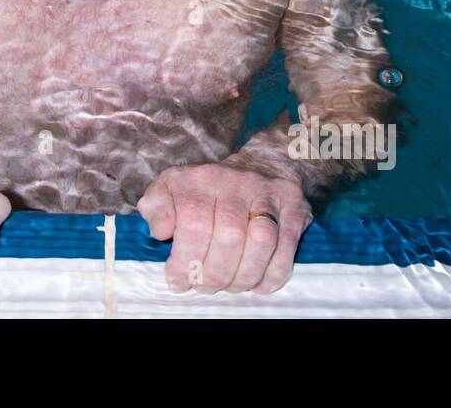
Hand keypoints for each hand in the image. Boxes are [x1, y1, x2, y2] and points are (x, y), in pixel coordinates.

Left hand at [137, 162, 312, 294]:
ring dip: (243, 276)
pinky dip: (272, 274)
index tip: (177, 280)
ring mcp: (267, 194)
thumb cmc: (209, 187)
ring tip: (229, 287)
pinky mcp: (293, 209)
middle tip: (204, 286)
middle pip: (229, 236)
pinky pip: (286, 248)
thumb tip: (162, 230)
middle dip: (214, 273)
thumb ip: (156, 206)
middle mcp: (235, 182)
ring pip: (260, 242)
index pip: (193, 221)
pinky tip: (257, 285)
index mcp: (200, 179)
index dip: (185, 259)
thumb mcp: (172, 187)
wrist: (264, 164)